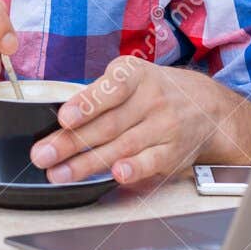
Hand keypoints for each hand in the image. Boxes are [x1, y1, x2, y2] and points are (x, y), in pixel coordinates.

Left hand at [29, 56, 250, 185]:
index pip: (110, 89)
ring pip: (122, 146)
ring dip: (87, 164)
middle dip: (71, 142)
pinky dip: (134, 169)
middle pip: (108, 124)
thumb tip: (58, 121)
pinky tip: (116, 174)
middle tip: (43, 155)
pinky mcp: (173, 151)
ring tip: (59, 173)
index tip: (64, 118)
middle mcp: (151, 99)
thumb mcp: (129, 77)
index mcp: (135, 75)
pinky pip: (151, 161)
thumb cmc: (154, 91)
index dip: (86, 104)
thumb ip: (98, 95)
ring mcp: (164, 126)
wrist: (207, 106)